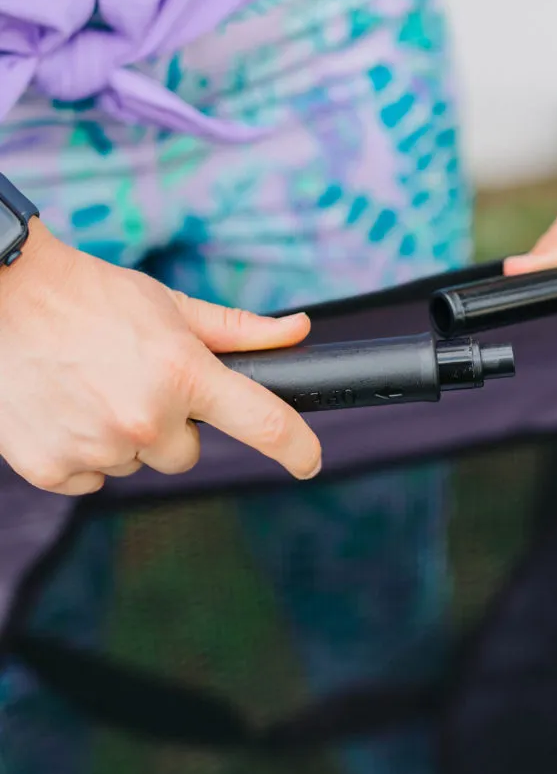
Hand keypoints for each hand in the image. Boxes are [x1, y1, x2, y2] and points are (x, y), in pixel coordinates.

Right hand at [0, 222, 321, 494]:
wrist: (3, 298)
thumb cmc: (90, 297)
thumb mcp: (170, 304)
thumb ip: (239, 329)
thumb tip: (299, 330)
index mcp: (182, 372)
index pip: (263, 423)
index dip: (297, 447)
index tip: (309, 461)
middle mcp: (145, 418)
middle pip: (186, 452)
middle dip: (171, 424)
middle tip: (134, 380)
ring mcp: (97, 448)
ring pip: (136, 462)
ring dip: (123, 435)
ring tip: (90, 385)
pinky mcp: (52, 469)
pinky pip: (91, 477)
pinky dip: (82, 450)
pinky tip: (64, 407)